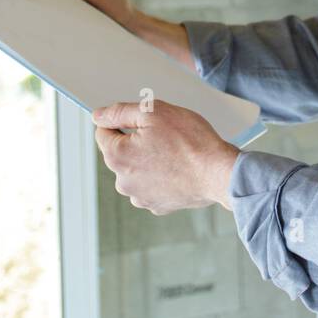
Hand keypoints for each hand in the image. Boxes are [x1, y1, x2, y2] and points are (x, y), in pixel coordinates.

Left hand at [93, 98, 238, 213]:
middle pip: (120, 152)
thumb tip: (97, 116)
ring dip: (148, 160)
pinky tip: (178, 169)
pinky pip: (152, 184)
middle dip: (137, 142)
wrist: (220, 174)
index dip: (123, 121)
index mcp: (117, 156)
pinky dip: (161, 176)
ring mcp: (140, 197)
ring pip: (136, 170)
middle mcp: (123, 182)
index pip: (103, 132)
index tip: (144, 122)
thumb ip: (120, 112)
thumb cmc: (190, 141)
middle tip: (164, 136)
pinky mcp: (157, 205)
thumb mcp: (153, 112)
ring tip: (174, 154)